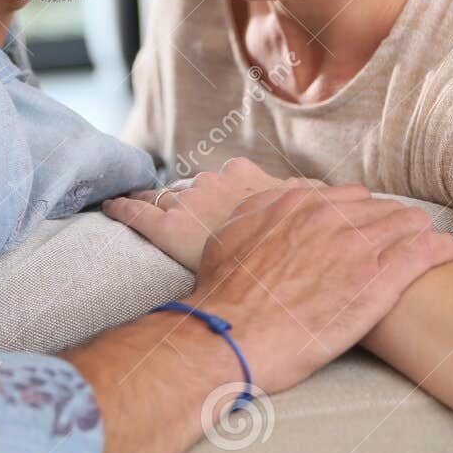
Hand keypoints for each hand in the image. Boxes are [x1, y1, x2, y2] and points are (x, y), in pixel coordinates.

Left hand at [104, 157, 321, 269]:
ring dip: (155, 204)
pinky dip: (120, 208)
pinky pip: (135, 214)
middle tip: (182, 216)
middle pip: (189, 188)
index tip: (209, 201)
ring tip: (141, 209)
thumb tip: (345, 194)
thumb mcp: (315, 217)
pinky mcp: (166, 230)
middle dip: (185, 200)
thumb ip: (316, 201)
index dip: (212, 193)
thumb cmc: (300, 245)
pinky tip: (107, 205)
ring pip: (161, 198)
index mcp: (242, 176)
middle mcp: (212, 183)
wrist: (279, 276)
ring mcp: (187, 203)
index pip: (221, 179)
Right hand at [137, 183, 452, 395]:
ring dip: (418, 235)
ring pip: (411, 222)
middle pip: (383, 208)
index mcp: (299, 204)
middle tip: (395, 250)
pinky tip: (446, 255)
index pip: (350, 198)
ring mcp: (358, 246)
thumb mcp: (230, 234)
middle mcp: (331, 216)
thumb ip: (259, 213)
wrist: (231, 334)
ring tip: (425, 253)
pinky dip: (440, 250)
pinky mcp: (379, 281)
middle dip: (392, 226)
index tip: (364, 235)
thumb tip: (272, 207)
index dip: (360, 219)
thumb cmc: (224, 295)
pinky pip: (427, 251)